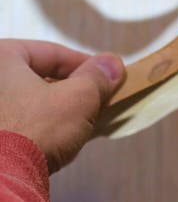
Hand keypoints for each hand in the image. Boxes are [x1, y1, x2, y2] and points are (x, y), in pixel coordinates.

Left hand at [0, 40, 124, 172]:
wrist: (2, 180)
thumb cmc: (34, 131)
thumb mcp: (79, 97)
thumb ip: (98, 76)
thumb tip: (111, 64)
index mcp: (0, 58)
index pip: (52, 52)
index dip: (86, 64)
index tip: (107, 77)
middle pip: (38, 75)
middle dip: (70, 89)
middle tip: (96, 101)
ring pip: (28, 100)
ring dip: (56, 109)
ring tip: (80, 123)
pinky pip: (17, 121)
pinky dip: (38, 126)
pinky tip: (56, 139)